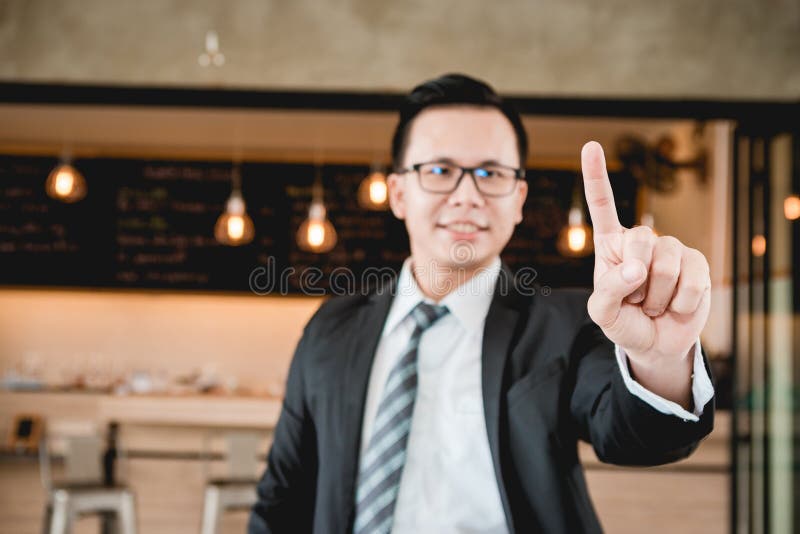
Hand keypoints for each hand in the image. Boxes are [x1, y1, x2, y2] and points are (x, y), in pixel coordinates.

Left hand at [581, 141, 710, 364]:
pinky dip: (681, 302)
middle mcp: (641, 240)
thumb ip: (609, 289)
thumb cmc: (623, 322)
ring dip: (657, 296)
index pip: (602, 206)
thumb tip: (638, 268)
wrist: (656, 344)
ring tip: (653, 305)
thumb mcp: (603, 312)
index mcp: (611, 245)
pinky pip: (691, 279)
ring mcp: (671, 249)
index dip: (596, 176)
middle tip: (635, 299)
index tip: (591, 145)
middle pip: (640, 239)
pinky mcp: (697, 263)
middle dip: (636, 278)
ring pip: (666, 263)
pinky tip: (676, 306)